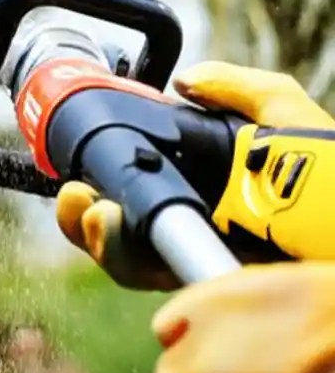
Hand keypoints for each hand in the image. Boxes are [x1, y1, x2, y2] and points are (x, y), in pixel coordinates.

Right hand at [56, 61, 334, 290]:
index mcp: (213, 190)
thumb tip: (184, 78)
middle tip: (81, 199)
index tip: (81, 177)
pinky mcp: (216, 294)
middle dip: (83, 220)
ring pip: (131, 264)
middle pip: (120, 235)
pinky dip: (129, 260)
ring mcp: (209, 265)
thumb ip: (239, 89)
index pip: (136, 194)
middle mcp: (204, 231)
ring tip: (98, 214)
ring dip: (100, 240)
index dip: (99, 187)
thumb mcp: (290, 118)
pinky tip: (122, 237)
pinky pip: (158, 282)